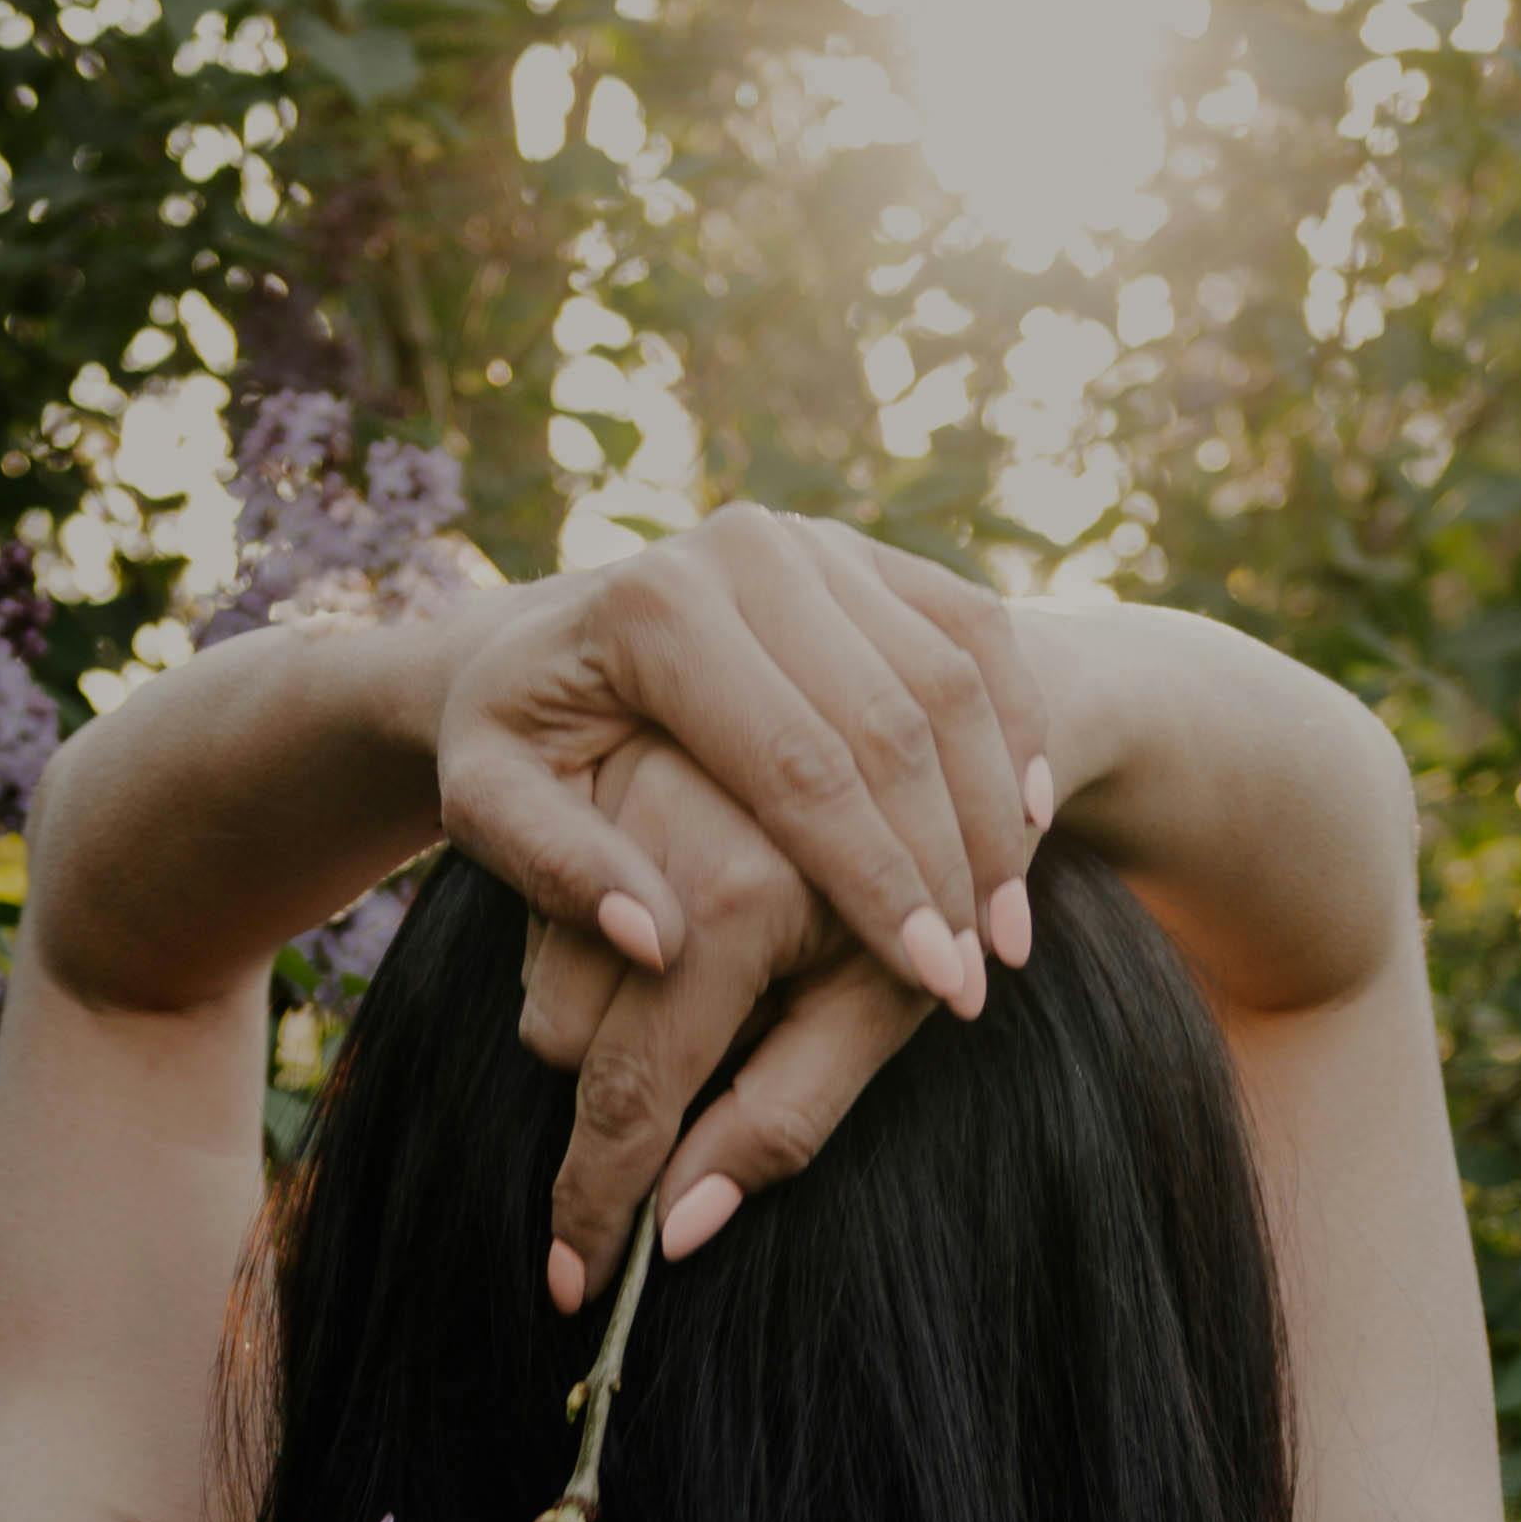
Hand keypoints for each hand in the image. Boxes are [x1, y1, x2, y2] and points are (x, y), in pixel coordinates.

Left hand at [433, 505, 1050, 1031]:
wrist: (547, 638)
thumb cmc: (522, 744)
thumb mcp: (489, 805)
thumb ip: (555, 871)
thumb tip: (657, 942)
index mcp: (656, 610)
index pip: (796, 764)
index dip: (871, 881)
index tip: (927, 982)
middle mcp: (747, 550)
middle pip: (889, 722)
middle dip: (947, 863)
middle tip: (982, 980)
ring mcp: (819, 539)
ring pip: (949, 680)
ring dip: (993, 813)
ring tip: (1009, 931)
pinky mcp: (869, 552)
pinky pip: (976, 640)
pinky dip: (1015, 736)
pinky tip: (1031, 833)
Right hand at [519, 733, 942, 1304]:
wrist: (921, 742)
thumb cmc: (920, 900)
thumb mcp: (878, 1014)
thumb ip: (784, 1120)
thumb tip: (677, 1231)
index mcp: (738, 895)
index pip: (635, 1090)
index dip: (599, 1201)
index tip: (576, 1286)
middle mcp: (659, 823)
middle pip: (566, 1038)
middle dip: (613, 1097)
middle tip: (705, 1089)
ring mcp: (613, 783)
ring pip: (544, 983)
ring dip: (603, 1024)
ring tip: (712, 993)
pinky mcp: (592, 770)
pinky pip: (545, 923)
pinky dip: (595, 958)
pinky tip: (675, 935)